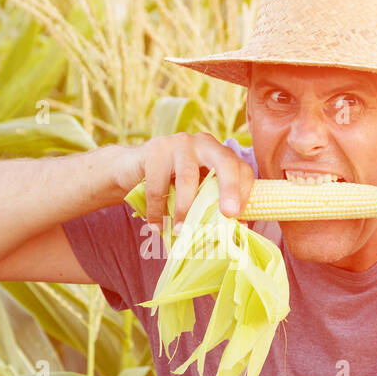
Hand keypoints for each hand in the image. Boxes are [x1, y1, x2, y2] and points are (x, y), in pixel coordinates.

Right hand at [123, 133, 256, 225]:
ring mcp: (178, 144)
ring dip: (184, 209)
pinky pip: (158, 185)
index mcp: (219, 153)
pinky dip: (157, 210)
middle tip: (228, 214)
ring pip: (188, 178)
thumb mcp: (197, 191)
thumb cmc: (170, 185)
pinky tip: (156, 225)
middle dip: (229, 189)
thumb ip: (214, 204)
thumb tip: (237, 227)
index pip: (241, 168)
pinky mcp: (154, 151)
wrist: (132, 168)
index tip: (237, 217)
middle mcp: (203, 143)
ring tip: (180, 231)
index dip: (244, 192)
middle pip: (225, 163)